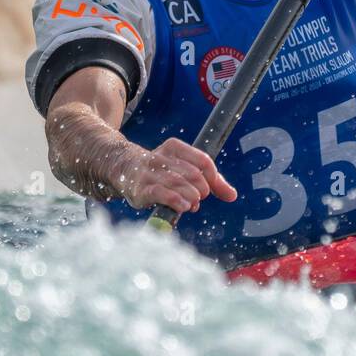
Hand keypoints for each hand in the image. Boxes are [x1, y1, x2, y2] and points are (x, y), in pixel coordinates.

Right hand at [121, 137, 237, 215]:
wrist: (123, 169)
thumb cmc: (161, 171)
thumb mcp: (184, 169)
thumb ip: (210, 181)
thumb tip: (233, 195)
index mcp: (175, 148)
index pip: (203, 161)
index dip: (212, 177)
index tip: (211, 189)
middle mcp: (162, 157)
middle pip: (193, 174)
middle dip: (201, 189)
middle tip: (199, 198)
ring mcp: (150, 172)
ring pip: (178, 184)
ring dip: (191, 197)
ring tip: (193, 204)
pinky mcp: (141, 188)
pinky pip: (162, 193)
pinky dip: (176, 201)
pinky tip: (184, 207)